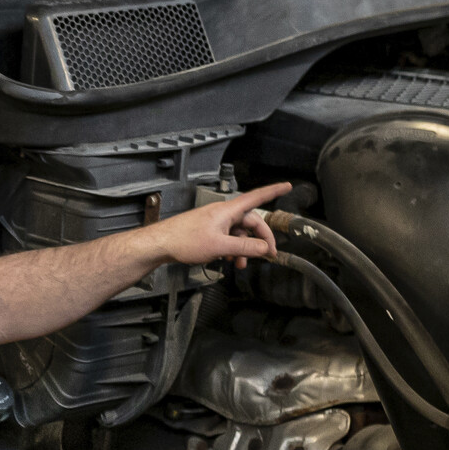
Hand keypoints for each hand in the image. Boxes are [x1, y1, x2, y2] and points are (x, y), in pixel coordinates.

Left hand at [150, 181, 291, 265]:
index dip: (273, 191)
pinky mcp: (208, 231)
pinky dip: (232, 249)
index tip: (287, 186)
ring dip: (244, 248)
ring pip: (239, 233)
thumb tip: (265, 248)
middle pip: (250, 222)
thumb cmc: (185, 240)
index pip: (256, 197)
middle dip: (260, 239)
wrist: (161, 244)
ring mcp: (215, 222)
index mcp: (228, 210)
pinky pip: (227, 238)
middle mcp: (223, 214)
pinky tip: (229, 260)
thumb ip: (245, 247)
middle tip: (268, 255)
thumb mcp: (220, 246)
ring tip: (241, 264)